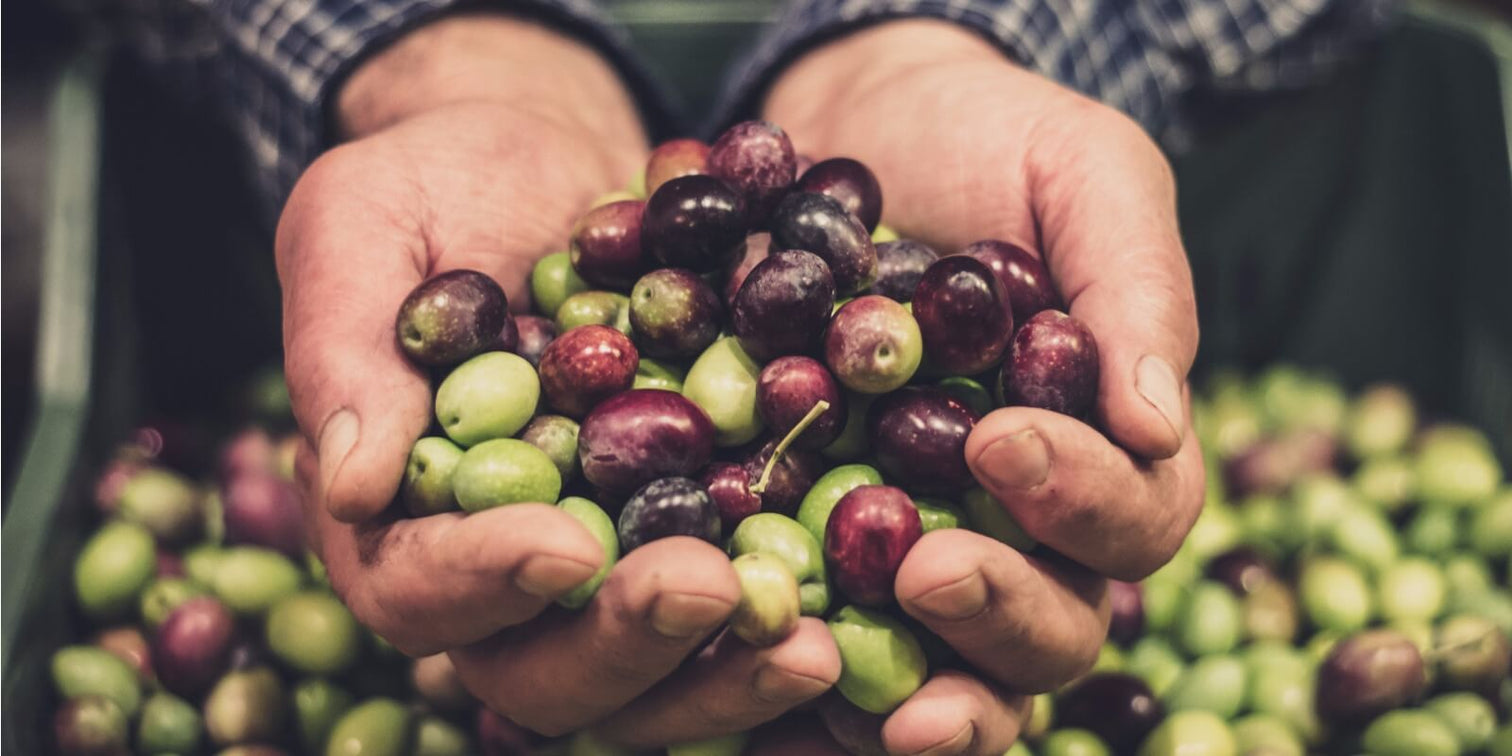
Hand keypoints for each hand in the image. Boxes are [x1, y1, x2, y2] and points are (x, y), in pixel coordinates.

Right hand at [279, 14, 838, 741]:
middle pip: (545, 669)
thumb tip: (349, 483)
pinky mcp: (699, 537)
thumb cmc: (438, 183)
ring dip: (724, 670)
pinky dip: (793, 617)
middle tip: (707, 587)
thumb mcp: (363, 227)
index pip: (418, 590)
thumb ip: (346, 350)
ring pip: (652, 675)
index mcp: (402, 519)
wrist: (558, 160)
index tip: (563, 546)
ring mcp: (609, 568)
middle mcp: (505, 573)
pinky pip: (739, 610)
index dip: (484, 581)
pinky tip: (856, 596)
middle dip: (628, 641)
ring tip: (805, 640)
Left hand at [765, 20, 1204, 753]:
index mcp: (1108, 446)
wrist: (856, 127)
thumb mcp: (1084, 173)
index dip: (1082, 500)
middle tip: (928, 573)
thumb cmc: (994, 142)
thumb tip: (1156, 422)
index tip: (1000, 440)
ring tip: (858, 682)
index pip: (1135, 515)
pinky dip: (806, 674)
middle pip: (1054, 625)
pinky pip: (828, 635)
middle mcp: (1024, 520)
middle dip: (1001, 614)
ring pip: (949, 662)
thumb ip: (1135, 286)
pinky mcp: (816, 543)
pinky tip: (767, 676)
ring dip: (915, 687)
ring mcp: (923, 540)